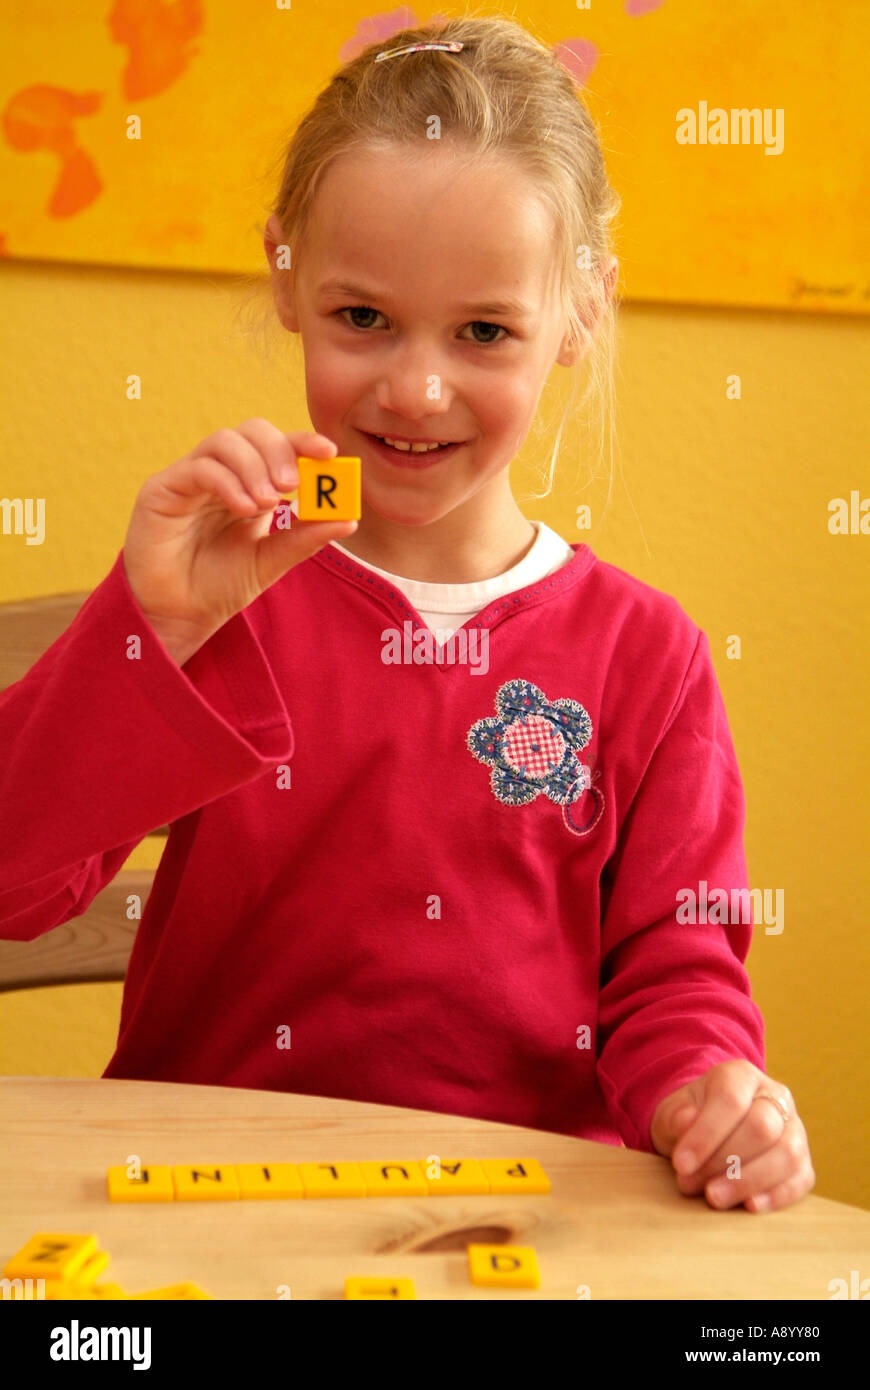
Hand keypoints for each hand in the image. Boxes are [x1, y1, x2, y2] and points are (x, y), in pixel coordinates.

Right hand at [123, 419, 357, 656]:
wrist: (179, 615)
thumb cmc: (220, 586)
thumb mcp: (271, 560)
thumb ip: (305, 537)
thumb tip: (350, 519)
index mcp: (249, 483)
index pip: (279, 446)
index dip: (303, 441)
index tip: (329, 452)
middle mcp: (221, 473)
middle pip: (252, 430)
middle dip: (278, 450)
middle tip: (292, 485)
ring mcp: (191, 477)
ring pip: (224, 441)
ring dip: (253, 466)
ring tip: (266, 503)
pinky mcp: (162, 488)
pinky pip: (198, 467)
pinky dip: (227, 481)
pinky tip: (243, 509)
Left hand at [650, 1060, 814, 1213]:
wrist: (707, 1133)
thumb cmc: (688, 1121)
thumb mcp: (671, 1114)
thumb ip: (675, 1117)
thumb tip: (686, 1122)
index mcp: (740, 1076)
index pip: (731, 1100)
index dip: (706, 1134)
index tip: (680, 1164)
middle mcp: (775, 1097)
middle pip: (762, 1127)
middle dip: (724, 1161)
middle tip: (690, 1184)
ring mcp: (794, 1129)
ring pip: (786, 1154)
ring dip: (748, 1181)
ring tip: (714, 1198)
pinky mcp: (803, 1162)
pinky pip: (801, 1179)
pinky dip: (776, 1196)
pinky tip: (749, 1206)